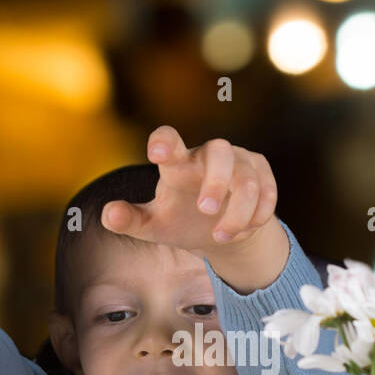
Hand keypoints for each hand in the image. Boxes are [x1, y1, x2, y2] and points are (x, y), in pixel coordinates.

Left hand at [100, 127, 278, 252]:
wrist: (223, 233)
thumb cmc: (182, 222)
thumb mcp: (154, 227)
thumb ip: (131, 220)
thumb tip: (107, 215)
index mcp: (178, 162)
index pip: (168, 139)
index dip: (164, 142)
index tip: (158, 152)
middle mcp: (209, 155)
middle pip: (219, 153)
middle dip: (215, 182)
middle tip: (205, 211)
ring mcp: (240, 161)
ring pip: (247, 180)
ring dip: (236, 212)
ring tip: (221, 236)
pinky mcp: (262, 173)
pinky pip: (267, 191)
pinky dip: (257, 214)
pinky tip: (246, 229)